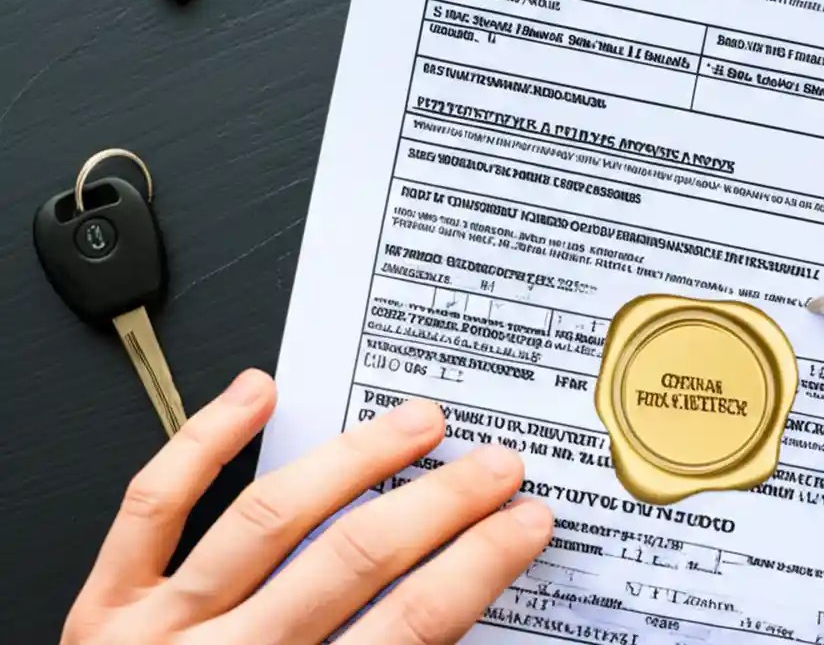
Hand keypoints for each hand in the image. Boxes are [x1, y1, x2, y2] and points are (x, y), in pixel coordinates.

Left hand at [61, 370, 552, 644]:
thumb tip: (460, 613)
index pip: (413, 624)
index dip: (479, 563)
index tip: (523, 522)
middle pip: (356, 560)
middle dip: (442, 503)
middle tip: (493, 466)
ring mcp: (162, 630)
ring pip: (271, 516)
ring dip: (355, 459)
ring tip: (416, 423)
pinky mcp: (106, 607)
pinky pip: (153, 506)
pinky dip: (204, 441)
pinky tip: (254, 395)